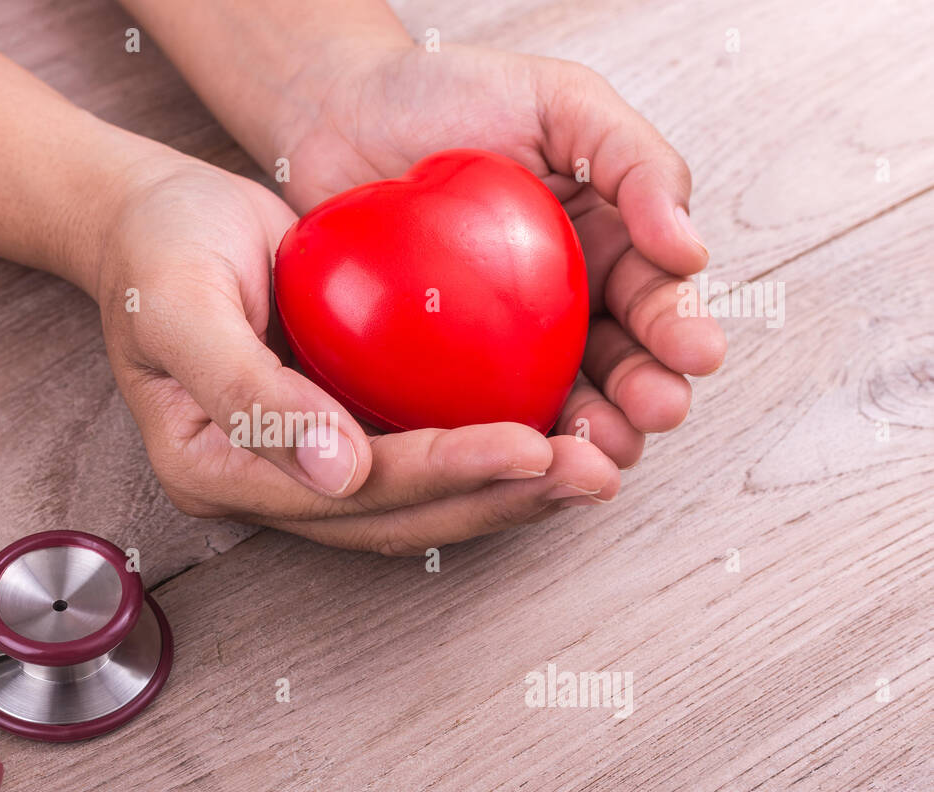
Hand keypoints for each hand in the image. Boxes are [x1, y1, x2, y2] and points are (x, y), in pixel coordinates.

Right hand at [97, 156, 620, 553]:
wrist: (155, 220)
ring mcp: (307, 462)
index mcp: (218, 472)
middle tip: (591, 472)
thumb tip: (340, 474)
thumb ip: (247, 393)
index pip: (345, 495)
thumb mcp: (181, 306)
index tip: (527, 447)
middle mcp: (270, 483)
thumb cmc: (156, 251)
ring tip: (592, 465)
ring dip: (506, 490)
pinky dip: (487, 449)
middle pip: (394, 516)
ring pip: (418, 499)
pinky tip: (551, 430)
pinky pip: (422, 450)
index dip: (440, 475)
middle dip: (496, 500)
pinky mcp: (341, 426)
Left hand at [272, 41, 726, 467]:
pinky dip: (502, 442)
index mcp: (604, 247)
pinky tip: (518, 458)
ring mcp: (502, 347)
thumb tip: (690, 248)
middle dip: (647, 394)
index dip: (679, 329)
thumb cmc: (448, 96)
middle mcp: (563, 307)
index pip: (655, 298)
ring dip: (592, 433)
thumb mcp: (559, 101)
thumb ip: (633, 160)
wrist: (338, 117)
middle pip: (620, 365)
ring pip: (559, 404)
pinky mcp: (440, 374)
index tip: (692, 353)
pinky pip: (475, 416)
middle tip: (655, 410)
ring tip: (602, 450)